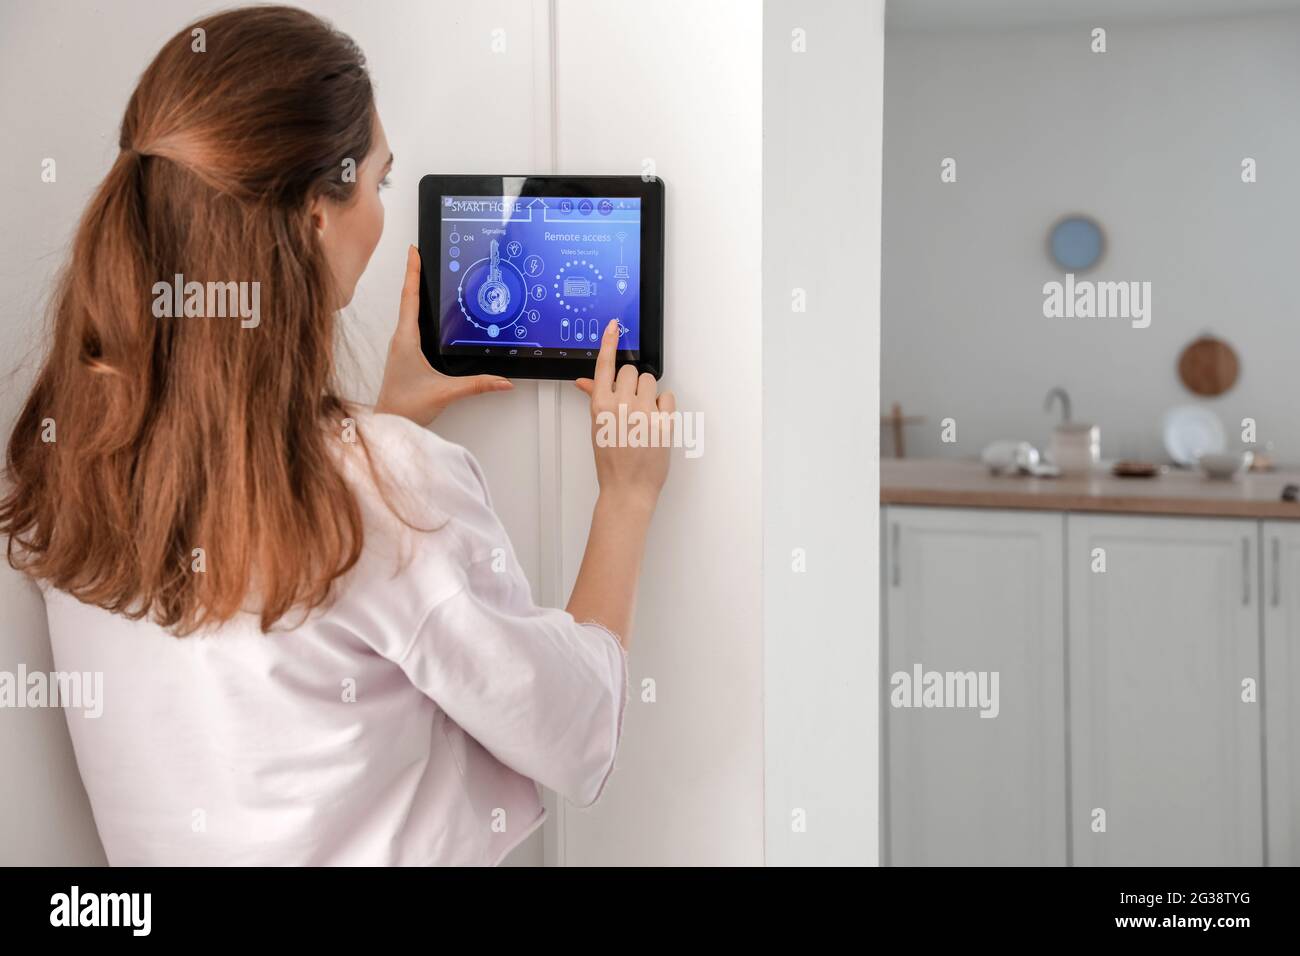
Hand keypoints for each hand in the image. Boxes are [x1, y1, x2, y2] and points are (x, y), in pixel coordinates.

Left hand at [375, 245, 512, 425]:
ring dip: (413, 291)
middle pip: (407, 298)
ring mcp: (400, 346)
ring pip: (407, 312)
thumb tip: (502, 381)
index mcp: (406, 340)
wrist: (388, 422)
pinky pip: (409, 325)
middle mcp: (400, 339)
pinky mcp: (403, 354)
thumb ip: (477, 385)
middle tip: (418, 253)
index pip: (410, 297)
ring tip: (420, 274)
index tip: (414, 251)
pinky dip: (415, 310)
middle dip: (413, 274)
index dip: (412, 272)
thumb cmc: (405, 407)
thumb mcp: (446, 392)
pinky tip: (423, 311)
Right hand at [575, 319, 673, 509]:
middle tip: (631, 404)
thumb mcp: (597, 427)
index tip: (615, 326)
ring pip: (651, 380)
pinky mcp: (664, 422)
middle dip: (632, 383)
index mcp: (601, 406)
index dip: (609, 342)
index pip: (604, 364)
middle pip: (631, 371)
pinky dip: (663, 406)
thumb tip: (586, 382)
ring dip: (648, 392)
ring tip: (643, 414)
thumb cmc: (611, 461)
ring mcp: (644, 413)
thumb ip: (594, 399)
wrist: (628, 488)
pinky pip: (667, 397)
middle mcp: (622, 405)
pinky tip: (655, 421)